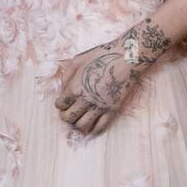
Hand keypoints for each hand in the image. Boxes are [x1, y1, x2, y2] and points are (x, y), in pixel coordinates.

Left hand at [53, 19, 171, 136]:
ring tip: (79, 119)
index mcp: (75, 88)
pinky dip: (93, 130)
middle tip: (68, 112)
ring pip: (82, 126)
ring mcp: (99, 107)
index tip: (63, 102)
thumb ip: (67, 75)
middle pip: (69, 118)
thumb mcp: (78, 60)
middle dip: (65, 116)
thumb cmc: (102, 56)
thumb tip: (63, 88)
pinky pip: (100, 128)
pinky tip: (91, 126)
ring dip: (77, 125)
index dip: (60, 104)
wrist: (126, 59)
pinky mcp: (112, 111)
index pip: (60, 104)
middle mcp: (85, 100)